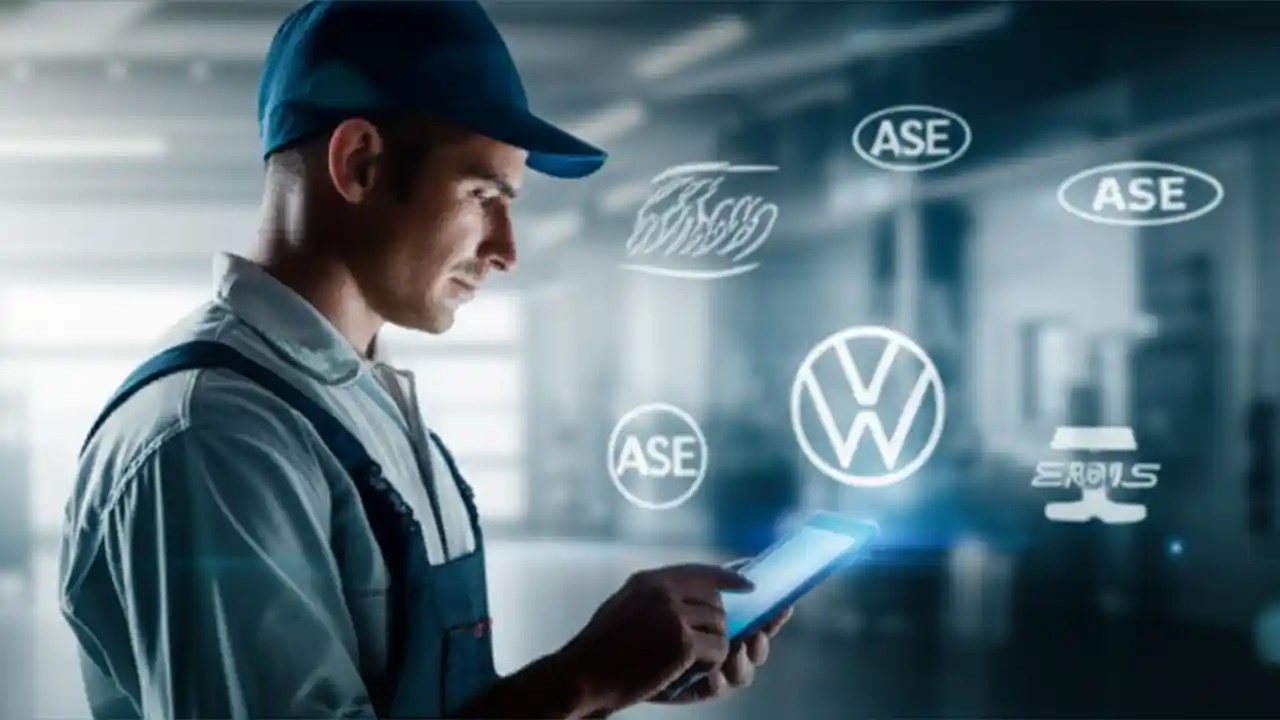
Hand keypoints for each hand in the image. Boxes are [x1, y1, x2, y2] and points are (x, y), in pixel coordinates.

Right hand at [553, 563, 753, 715]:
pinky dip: (710, 665)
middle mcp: (663, 591)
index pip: (700, 571)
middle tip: (702, 646)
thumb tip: (695, 597)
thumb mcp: (623, 608)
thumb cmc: (599, 651)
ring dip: (710, 649)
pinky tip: (685, 671)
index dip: (728, 577)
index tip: (749, 584)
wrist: (581, 676)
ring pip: (720, 628)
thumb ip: (655, 598)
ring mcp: (673, 614)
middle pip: (716, 603)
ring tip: (683, 663)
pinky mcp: (682, 642)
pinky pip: (718, 650)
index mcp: (649, 580)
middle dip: (717, 626)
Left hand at [652, 556, 792, 704]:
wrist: (612, 648)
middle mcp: (723, 647)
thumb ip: (712, 577)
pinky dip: (718, 681)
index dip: (774, 615)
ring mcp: (711, 669)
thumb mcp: (678, 587)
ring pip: (743, 672)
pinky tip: (712, 673)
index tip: (783, 606)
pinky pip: (717, 689)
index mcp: (726, 623)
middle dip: (760, 643)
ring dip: (743, 663)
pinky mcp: (695, 688)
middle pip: (757, 649)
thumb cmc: (645, 612)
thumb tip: (749, 563)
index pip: (759, 619)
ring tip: (734, 652)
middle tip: (753, 636)